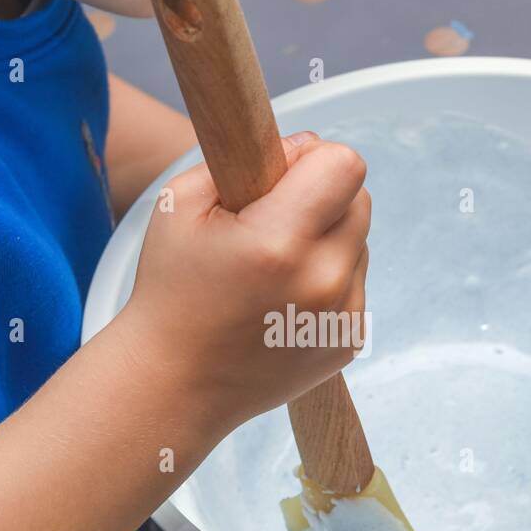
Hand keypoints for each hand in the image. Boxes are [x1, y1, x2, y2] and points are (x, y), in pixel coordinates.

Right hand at [117, 132, 370, 430]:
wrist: (175, 384)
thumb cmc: (170, 291)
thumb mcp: (180, 204)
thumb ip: (241, 159)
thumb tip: (305, 146)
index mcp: (278, 242)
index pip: (345, 165)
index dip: (313, 159)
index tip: (280, 177)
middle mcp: (322, 281)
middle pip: (360, 201)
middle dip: (323, 198)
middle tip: (273, 220)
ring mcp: (340, 317)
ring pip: (360, 244)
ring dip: (327, 241)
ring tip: (273, 267)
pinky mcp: (349, 341)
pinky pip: (356, 284)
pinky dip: (328, 281)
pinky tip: (283, 300)